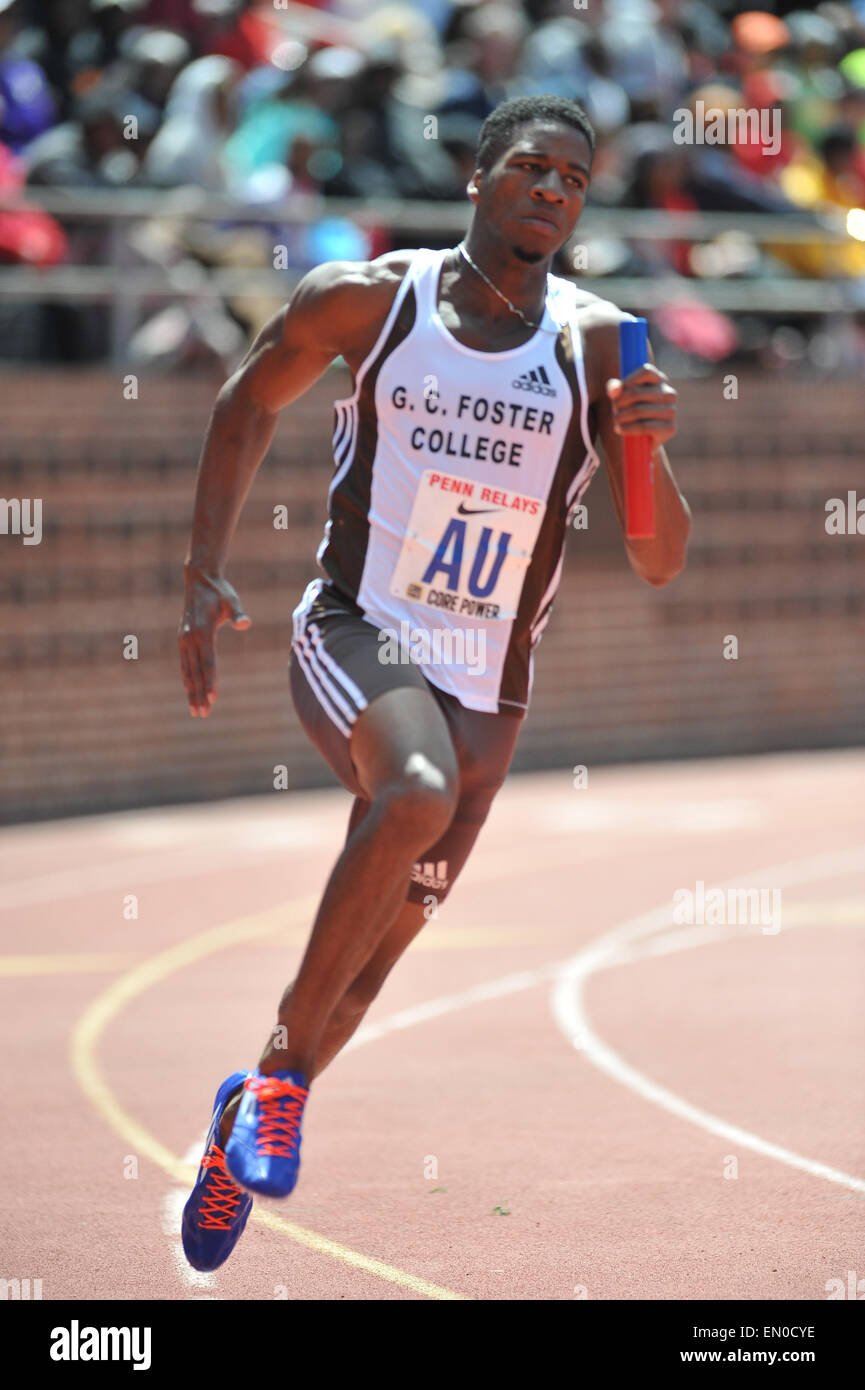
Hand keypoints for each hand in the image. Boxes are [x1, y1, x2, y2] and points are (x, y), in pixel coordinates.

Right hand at [178, 564, 249, 717]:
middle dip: (199, 695)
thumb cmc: (220, 592)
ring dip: (191, 692)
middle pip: (196, 672)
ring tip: (195, 710)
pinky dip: (187, 679)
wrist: (199, 580)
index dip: (211, 681)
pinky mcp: (183, 639)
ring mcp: (184, 640)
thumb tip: (245, 623)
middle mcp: (190, 638)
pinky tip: (189, 690)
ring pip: (188, 671)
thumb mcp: (231, 601)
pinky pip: (185, 664)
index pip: (208, 663)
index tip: (213, 698)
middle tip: (203, 714)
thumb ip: (237, 614)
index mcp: (202, 632)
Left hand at [605, 363, 677, 450]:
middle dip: (619, 403)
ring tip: (616, 421)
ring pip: (638, 410)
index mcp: (659, 380)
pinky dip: (628, 429)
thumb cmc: (630, 412)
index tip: (617, 392)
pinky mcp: (670, 428)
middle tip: (614, 411)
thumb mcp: (621, 398)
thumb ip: (615, 388)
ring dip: (621, 417)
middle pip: (637, 392)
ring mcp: (671, 410)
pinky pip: (644, 426)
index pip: (646, 371)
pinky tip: (620, 430)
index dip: (628, 380)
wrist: (642, 440)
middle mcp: (669, 393)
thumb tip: (614, 389)